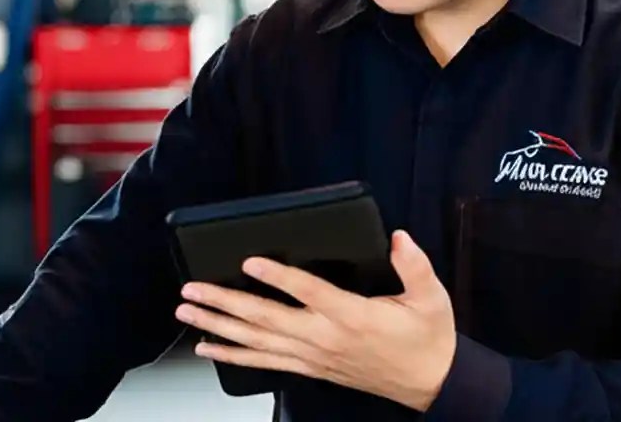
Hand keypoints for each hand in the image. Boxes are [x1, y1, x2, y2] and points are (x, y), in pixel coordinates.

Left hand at [175, 230, 456, 411]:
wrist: (430, 383)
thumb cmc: (427, 337)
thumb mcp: (432, 297)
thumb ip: (415, 265)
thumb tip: (399, 238)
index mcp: (352, 315)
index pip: (309, 292)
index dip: (279, 276)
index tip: (250, 261)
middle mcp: (325, 337)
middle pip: (266, 319)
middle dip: (225, 302)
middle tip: (192, 288)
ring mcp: (313, 356)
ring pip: (257, 342)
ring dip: (219, 325)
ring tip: (188, 310)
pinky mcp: (309, 367)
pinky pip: (264, 363)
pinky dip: (233, 356)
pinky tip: (207, 347)